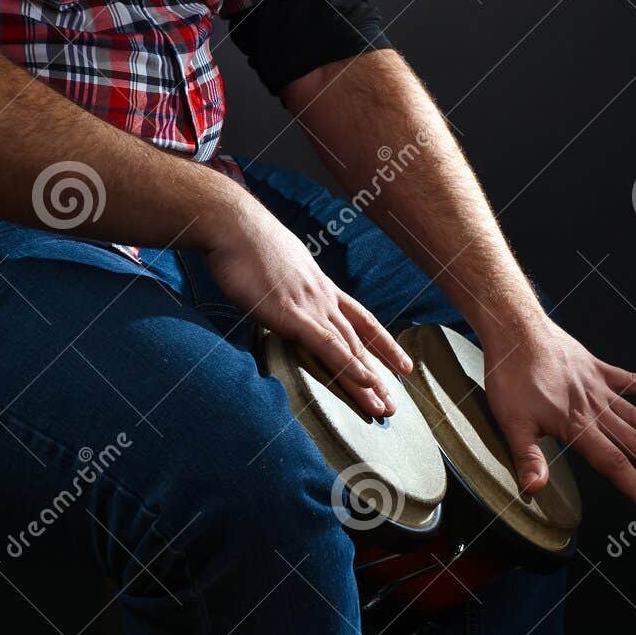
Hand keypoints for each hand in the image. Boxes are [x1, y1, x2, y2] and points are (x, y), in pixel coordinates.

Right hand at [201, 195, 412, 418]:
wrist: (234, 225)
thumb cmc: (245, 241)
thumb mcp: (275, 263)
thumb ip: (285, 284)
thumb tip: (280, 293)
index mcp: (319, 285)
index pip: (360, 318)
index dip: (382, 343)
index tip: (401, 362)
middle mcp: (322, 297)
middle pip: (359, 341)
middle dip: (378, 374)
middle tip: (392, 405)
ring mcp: (310, 305)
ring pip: (349, 349)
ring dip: (369, 381)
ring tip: (385, 409)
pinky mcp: (293, 315)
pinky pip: (328, 346)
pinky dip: (349, 366)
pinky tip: (366, 383)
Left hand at [481, 317, 635, 512]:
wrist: (515, 329)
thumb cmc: (509, 375)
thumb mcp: (511, 422)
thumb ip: (527, 458)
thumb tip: (535, 490)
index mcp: (576, 425)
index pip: (613, 463)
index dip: (635, 486)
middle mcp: (594, 407)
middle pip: (634, 444)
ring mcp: (599, 386)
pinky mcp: (598, 368)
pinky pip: (633, 381)